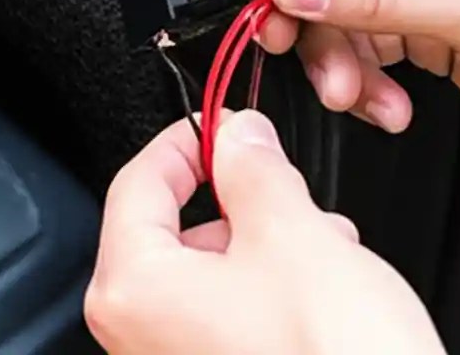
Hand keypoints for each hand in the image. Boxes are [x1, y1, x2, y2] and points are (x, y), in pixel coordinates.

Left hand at [84, 111, 444, 354]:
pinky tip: (323, 295)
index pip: (136, 183)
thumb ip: (256, 172)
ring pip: (212, 274)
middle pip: (176, 230)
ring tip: (326, 254)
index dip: (186, 143)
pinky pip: (230, 316)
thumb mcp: (295, 238)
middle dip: (242, 205)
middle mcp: (138, 334)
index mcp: (133, 289)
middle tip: (289, 191)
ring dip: (269, 249)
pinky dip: (272, 292)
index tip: (224, 125)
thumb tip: (239, 138)